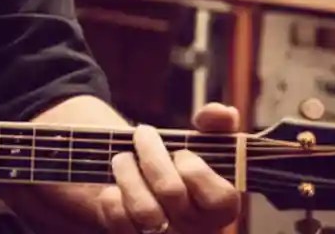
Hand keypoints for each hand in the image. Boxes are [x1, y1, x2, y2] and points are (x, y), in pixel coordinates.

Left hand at [98, 102, 241, 233]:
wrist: (138, 182)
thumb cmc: (176, 164)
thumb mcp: (199, 143)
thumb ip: (216, 125)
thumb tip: (223, 112)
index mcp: (219, 209)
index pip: (220, 198)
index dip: (196, 169)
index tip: (181, 152)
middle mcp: (195, 230)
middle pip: (172, 192)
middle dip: (152, 156)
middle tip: (142, 135)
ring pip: (145, 210)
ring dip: (127, 173)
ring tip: (122, 158)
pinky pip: (118, 220)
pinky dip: (111, 197)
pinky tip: (113, 186)